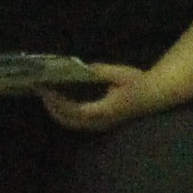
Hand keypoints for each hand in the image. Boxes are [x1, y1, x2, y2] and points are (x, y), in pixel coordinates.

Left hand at [41, 63, 164, 132]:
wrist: (152, 96)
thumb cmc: (138, 83)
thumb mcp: (120, 73)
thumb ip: (100, 71)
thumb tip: (82, 68)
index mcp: (105, 110)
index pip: (76, 110)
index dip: (59, 102)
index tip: (46, 90)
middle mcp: (100, 121)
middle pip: (69, 121)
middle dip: (52, 107)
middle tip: (41, 91)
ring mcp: (99, 124)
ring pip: (72, 123)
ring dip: (56, 111)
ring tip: (46, 95)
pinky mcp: (99, 122)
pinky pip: (77, 121)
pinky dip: (64, 113)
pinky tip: (57, 101)